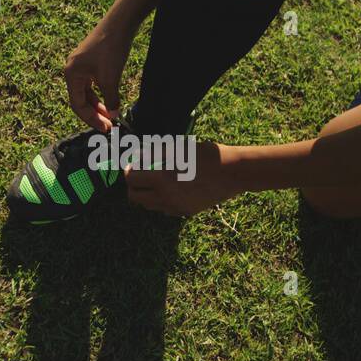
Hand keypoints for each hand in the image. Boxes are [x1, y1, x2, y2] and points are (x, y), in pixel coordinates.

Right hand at [63, 21, 132, 131]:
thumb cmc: (111, 48)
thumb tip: (113, 115)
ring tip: (111, 115)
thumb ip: (111, 99)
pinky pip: (92, 83)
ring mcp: (81, 65)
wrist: (119, 23)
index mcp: (72, 74)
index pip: (77, 105)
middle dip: (94, 114)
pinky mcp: (91, 61)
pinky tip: (110, 100)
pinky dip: (101, 93)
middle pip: (81, 100)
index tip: (105, 128)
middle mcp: (73, 70)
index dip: (91, 119)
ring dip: (98, 105)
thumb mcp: (111, 78)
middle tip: (109, 125)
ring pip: (87, 92)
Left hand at [125, 142, 241, 216]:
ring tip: (156, 179)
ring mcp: (175, 208)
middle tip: (140, 174)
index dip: (129, 170)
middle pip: (135, 197)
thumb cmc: (205, 155)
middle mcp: (165, 198)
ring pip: (149, 205)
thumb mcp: (176, 149)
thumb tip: (135, 157)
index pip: (131, 179)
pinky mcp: (185, 212)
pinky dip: (161, 200)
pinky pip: (165, 209)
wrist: (232, 172)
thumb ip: (152, 153)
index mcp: (161, 179)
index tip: (133, 164)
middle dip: (134, 185)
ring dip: (147, 193)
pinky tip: (173, 187)